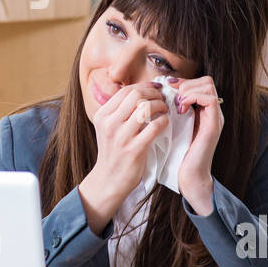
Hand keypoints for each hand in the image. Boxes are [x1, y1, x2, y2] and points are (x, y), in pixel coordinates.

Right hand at [78, 80, 168, 233]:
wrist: (109, 180)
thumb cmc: (113, 152)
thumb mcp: (108, 128)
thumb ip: (120, 111)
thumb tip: (141, 92)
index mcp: (102, 115)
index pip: (126, 90)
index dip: (144, 86)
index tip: (155, 89)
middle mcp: (109, 123)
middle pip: (136, 95)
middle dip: (153, 94)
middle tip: (162, 99)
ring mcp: (121, 137)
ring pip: (145, 108)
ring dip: (160, 106)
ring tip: (165, 110)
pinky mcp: (134, 149)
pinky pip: (154, 127)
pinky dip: (163, 121)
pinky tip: (164, 123)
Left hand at [169, 76, 223, 214]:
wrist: (188, 177)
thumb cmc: (176, 155)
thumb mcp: (170, 127)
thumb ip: (169, 111)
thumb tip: (154, 93)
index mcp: (201, 111)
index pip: (197, 82)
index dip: (181, 82)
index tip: (165, 89)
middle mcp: (211, 112)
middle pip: (205, 80)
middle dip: (185, 84)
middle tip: (171, 97)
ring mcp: (214, 117)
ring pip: (208, 85)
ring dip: (187, 90)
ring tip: (176, 105)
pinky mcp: (214, 124)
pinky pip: (209, 99)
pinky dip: (192, 98)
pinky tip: (180, 110)